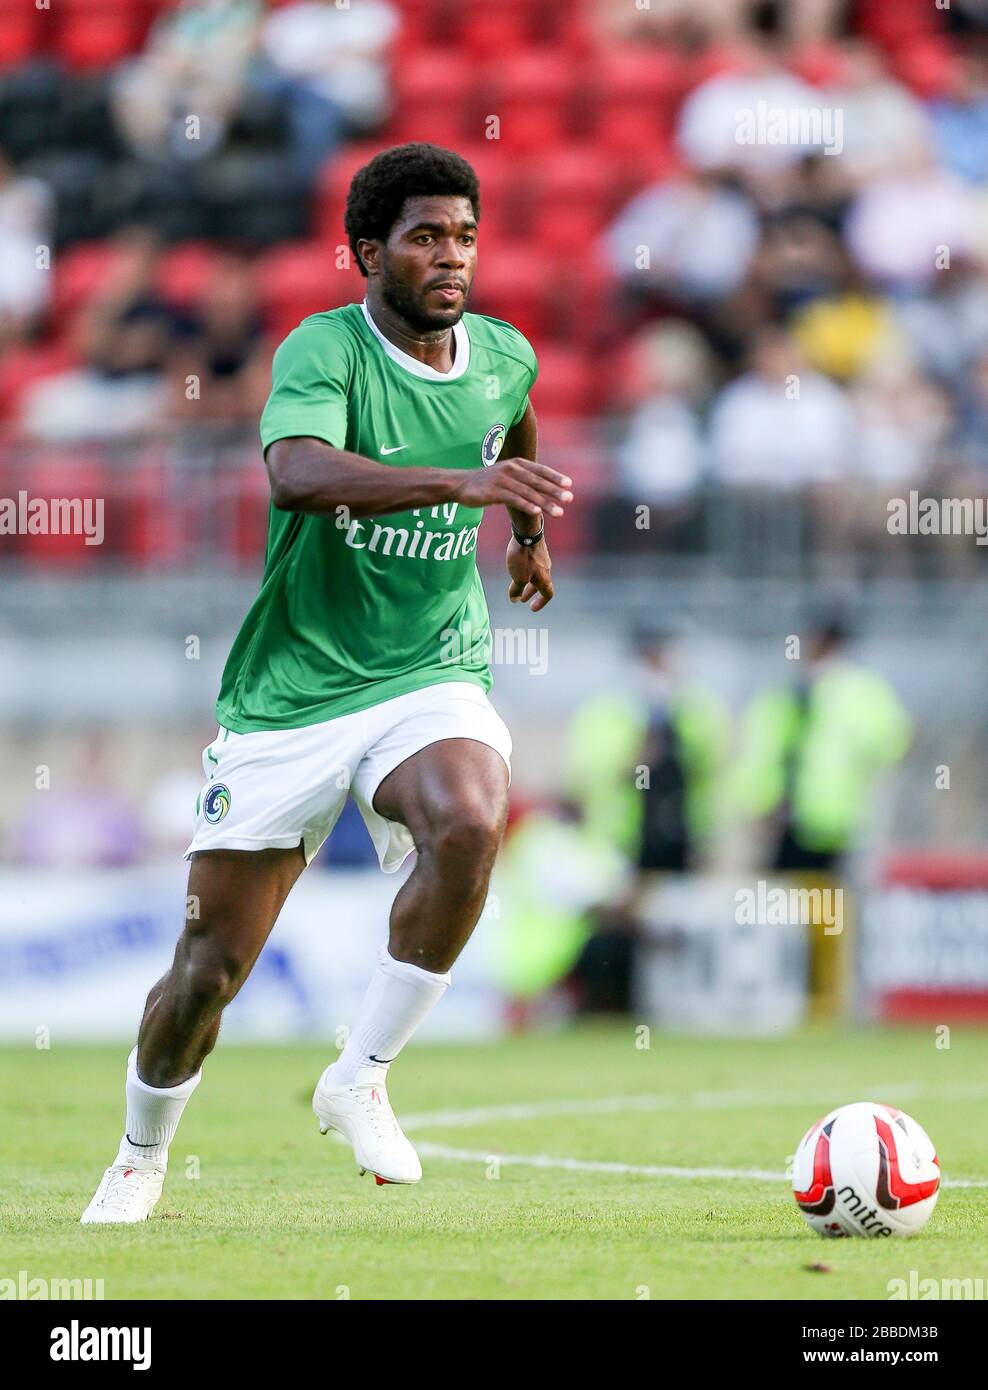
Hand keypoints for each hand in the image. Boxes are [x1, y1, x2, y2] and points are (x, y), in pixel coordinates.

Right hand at [454, 457, 572, 516]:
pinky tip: (537, 512)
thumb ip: (523, 478)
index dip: (555, 477)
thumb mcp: (507, 474)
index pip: (540, 470)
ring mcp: (503, 480)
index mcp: (517, 463)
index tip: (569, 485)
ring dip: (545, 503)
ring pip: (529, 492)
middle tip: (570, 499)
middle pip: (537, 481)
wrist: (461, 484)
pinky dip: (527, 505)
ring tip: (559, 512)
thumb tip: (543, 485)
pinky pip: (514, 499)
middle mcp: (511, 469)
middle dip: (555, 491)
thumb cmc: (487, 482)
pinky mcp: (494, 491)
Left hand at [507, 535, 553, 610]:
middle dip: (530, 592)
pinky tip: (517, 567)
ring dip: (528, 581)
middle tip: (522, 599)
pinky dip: (526, 570)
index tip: (532, 608)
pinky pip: (533, 564)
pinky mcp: (537, 548)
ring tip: (517, 583)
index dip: (541, 603)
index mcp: (545, 578)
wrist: (527, 532)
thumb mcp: (518, 577)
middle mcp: (546, 568)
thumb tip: (515, 600)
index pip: (548, 594)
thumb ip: (517, 590)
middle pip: (541, 584)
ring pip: (536, 573)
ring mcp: (542, 557)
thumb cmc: (524, 557)